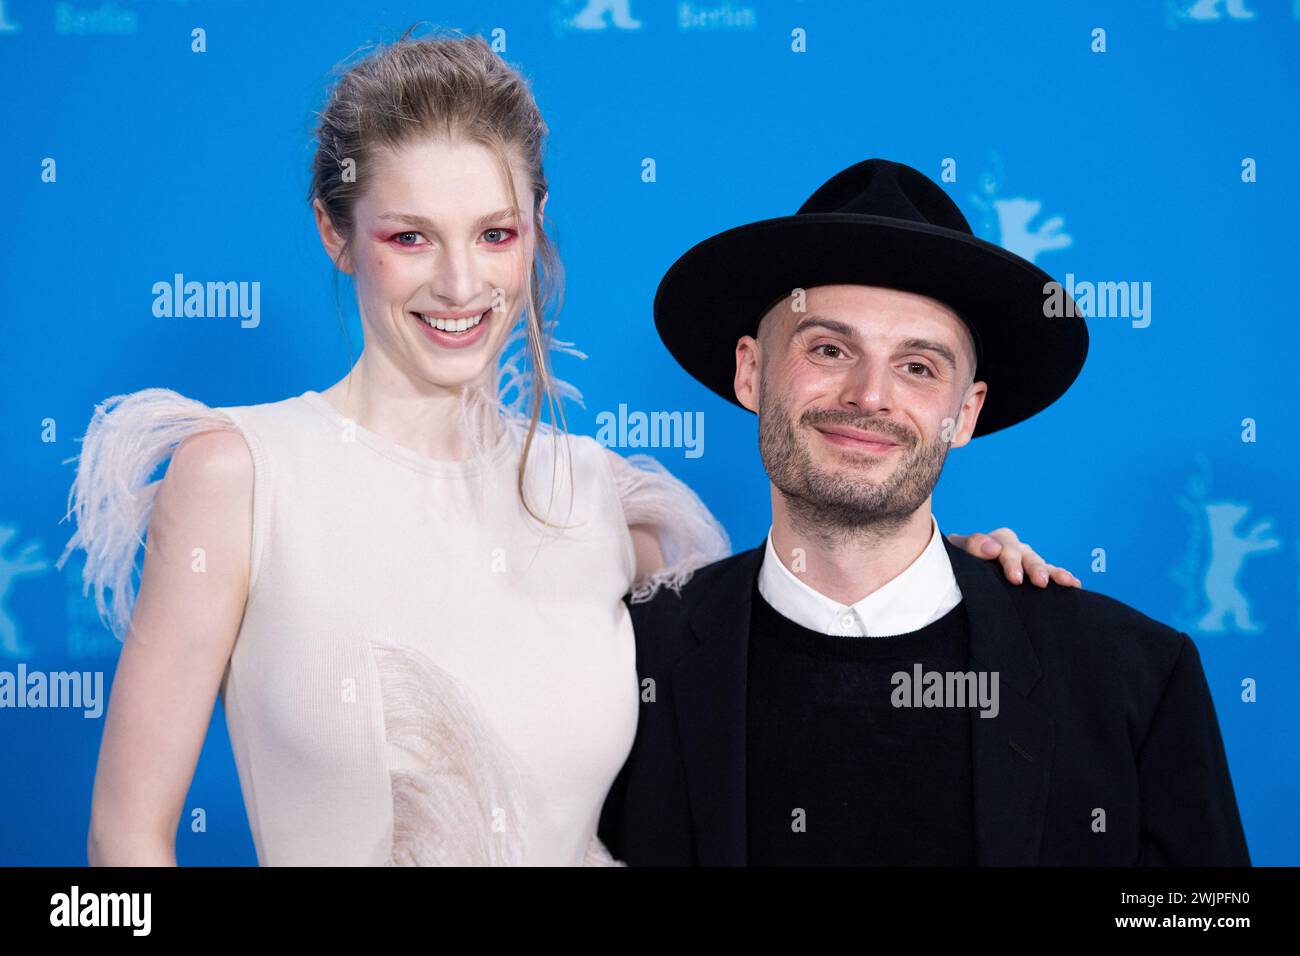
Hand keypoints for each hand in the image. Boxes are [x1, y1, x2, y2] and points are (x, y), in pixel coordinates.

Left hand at [947, 527, 1081, 587]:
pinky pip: (1049, 574)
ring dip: (1052, 572)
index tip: (1015, 578)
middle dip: (1034, 568)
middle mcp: (1014, 548)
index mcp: (996, 540)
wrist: (954, 574)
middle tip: (1039, 582)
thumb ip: (971, 546)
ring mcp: (1025, 561)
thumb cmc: (956, 562)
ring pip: (1040, 564)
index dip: (1011, 561)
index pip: (1006, 547)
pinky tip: (1074, 584)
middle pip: (1027, 555)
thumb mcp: (957, 552)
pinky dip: (1061, 577)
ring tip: (1066, 581)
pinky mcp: (1032, 575)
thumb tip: (993, 548)